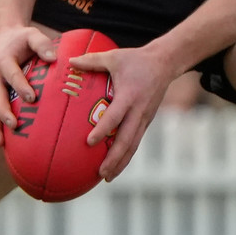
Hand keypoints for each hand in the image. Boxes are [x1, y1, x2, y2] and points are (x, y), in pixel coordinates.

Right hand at [0, 24, 56, 144]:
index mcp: (2, 59)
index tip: (31, 98)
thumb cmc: (23, 38)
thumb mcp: (33, 35)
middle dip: (4, 111)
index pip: (12, 74)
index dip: (20, 85)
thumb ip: (43, 44)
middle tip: (14, 125)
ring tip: (0, 142)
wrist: (5, 37)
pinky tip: (2, 142)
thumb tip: (54, 58)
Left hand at [71, 41, 179, 180]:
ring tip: (107, 177)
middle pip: (127, 140)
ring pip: (133, 145)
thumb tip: (69, 62)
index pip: (115, 117)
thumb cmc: (136, 59)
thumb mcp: (114, 57)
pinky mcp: (147, 121)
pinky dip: (126, 155)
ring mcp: (145, 118)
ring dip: (121, 162)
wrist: (166, 63)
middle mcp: (139, 111)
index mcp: (129, 96)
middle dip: (115, 159)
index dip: (103, 130)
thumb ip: (92, 60)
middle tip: (100, 173)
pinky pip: (136, 141)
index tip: (89, 142)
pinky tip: (116, 164)